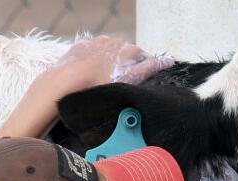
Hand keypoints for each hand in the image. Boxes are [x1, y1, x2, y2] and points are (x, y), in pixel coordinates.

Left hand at [49, 36, 173, 89]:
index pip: (143, 58)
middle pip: (126, 53)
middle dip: (127, 64)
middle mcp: (114, 42)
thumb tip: (169, 61)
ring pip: (110, 50)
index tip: (146, 76)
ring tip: (105, 77)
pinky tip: (91, 70)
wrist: (68, 80)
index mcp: (128, 49)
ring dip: (111, 60)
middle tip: (122, 81)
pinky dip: (94, 58)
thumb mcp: (129, 78)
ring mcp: (97, 42)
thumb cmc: (100, 83)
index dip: (146, 68)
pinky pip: (92, 50)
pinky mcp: (82, 45)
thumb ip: (150, 68)